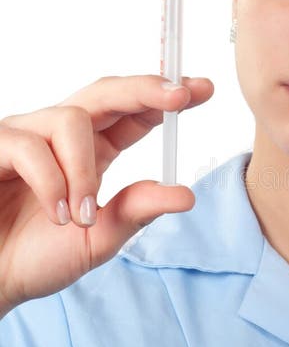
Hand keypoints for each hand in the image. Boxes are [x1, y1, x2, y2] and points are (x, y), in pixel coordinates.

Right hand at [0, 74, 213, 317]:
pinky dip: (51, 184)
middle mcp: (62, 136)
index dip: (166, 97)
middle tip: (180, 97)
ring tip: (82, 215)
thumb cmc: (36, 257)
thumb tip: (186, 194)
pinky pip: (30, 146)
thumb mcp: (100, 239)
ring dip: (84, 170)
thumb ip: (136, 211)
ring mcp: (27, 136)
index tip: (204, 89)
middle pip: (108, 93)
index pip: (135, 113)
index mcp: (94, 152)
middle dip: (147, 89)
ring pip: (72, 120)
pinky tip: (57, 214)